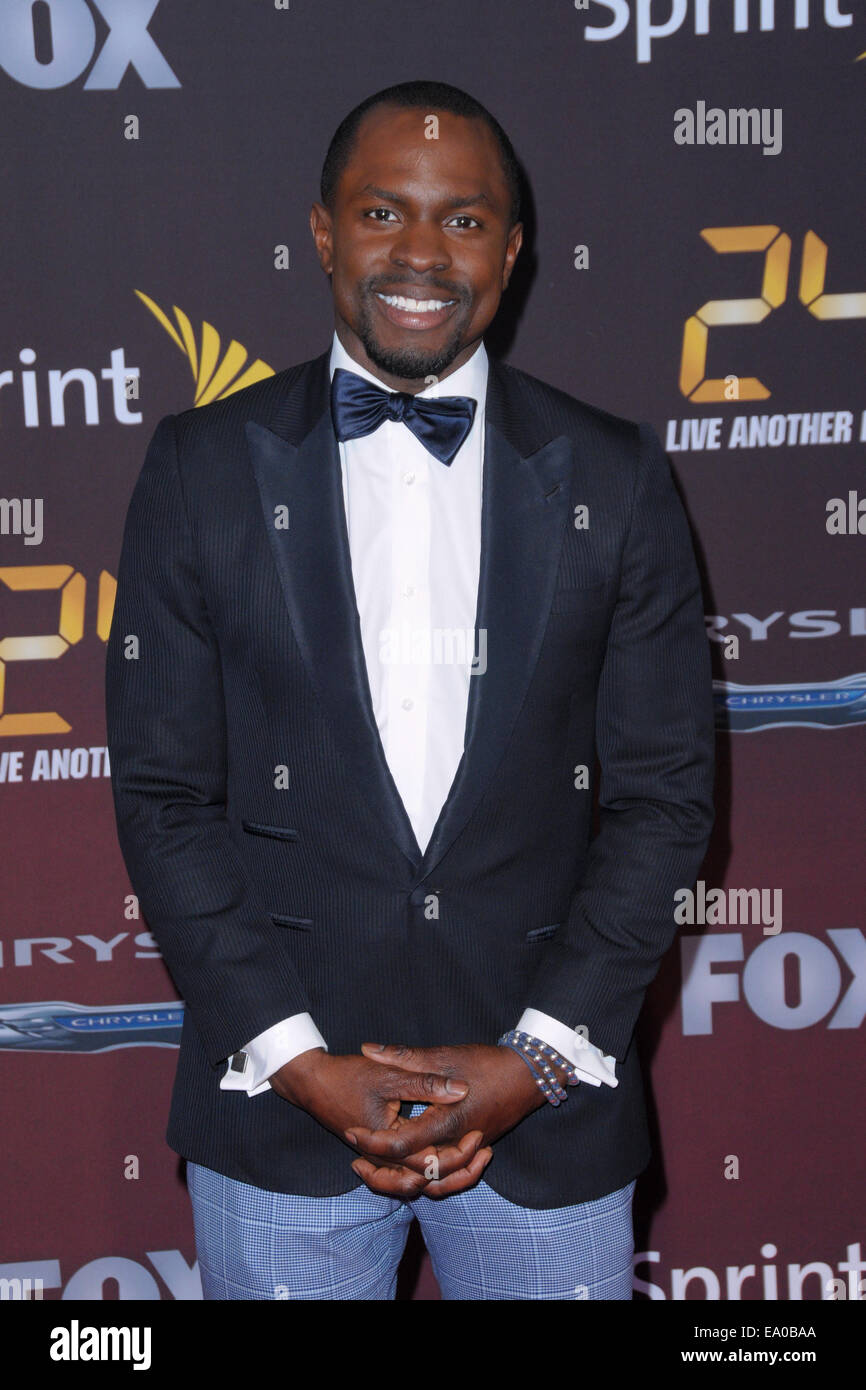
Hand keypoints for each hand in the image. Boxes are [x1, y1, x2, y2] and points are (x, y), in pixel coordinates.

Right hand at [269, 1047, 488, 1194]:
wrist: (312, 1083)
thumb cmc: (348, 1077)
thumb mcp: (390, 1076)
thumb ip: (427, 1083)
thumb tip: (462, 1089)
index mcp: (389, 1144)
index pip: (431, 1163)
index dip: (460, 1152)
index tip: (479, 1134)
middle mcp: (383, 1160)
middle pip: (428, 1180)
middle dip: (459, 1170)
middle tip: (483, 1147)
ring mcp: (379, 1160)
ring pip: (417, 1182)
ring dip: (445, 1174)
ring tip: (473, 1156)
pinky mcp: (378, 1154)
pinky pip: (405, 1172)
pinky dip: (427, 1168)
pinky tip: (445, 1151)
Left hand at [344, 1043, 547, 1197]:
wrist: (530, 1075)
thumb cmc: (488, 1063)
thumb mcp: (444, 1055)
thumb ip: (404, 1056)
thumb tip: (369, 1049)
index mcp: (446, 1122)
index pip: (401, 1145)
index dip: (372, 1142)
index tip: (351, 1132)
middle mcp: (456, 1144)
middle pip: (413, 1174)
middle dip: (382, 1171)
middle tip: (356, 1156)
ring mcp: (467, 1151)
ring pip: (431, 1181)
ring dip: (402, 1178)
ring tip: (376, 1164)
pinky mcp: (474, 1150)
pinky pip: (447, 1175)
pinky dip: (426, 1174)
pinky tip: (410, 1160)